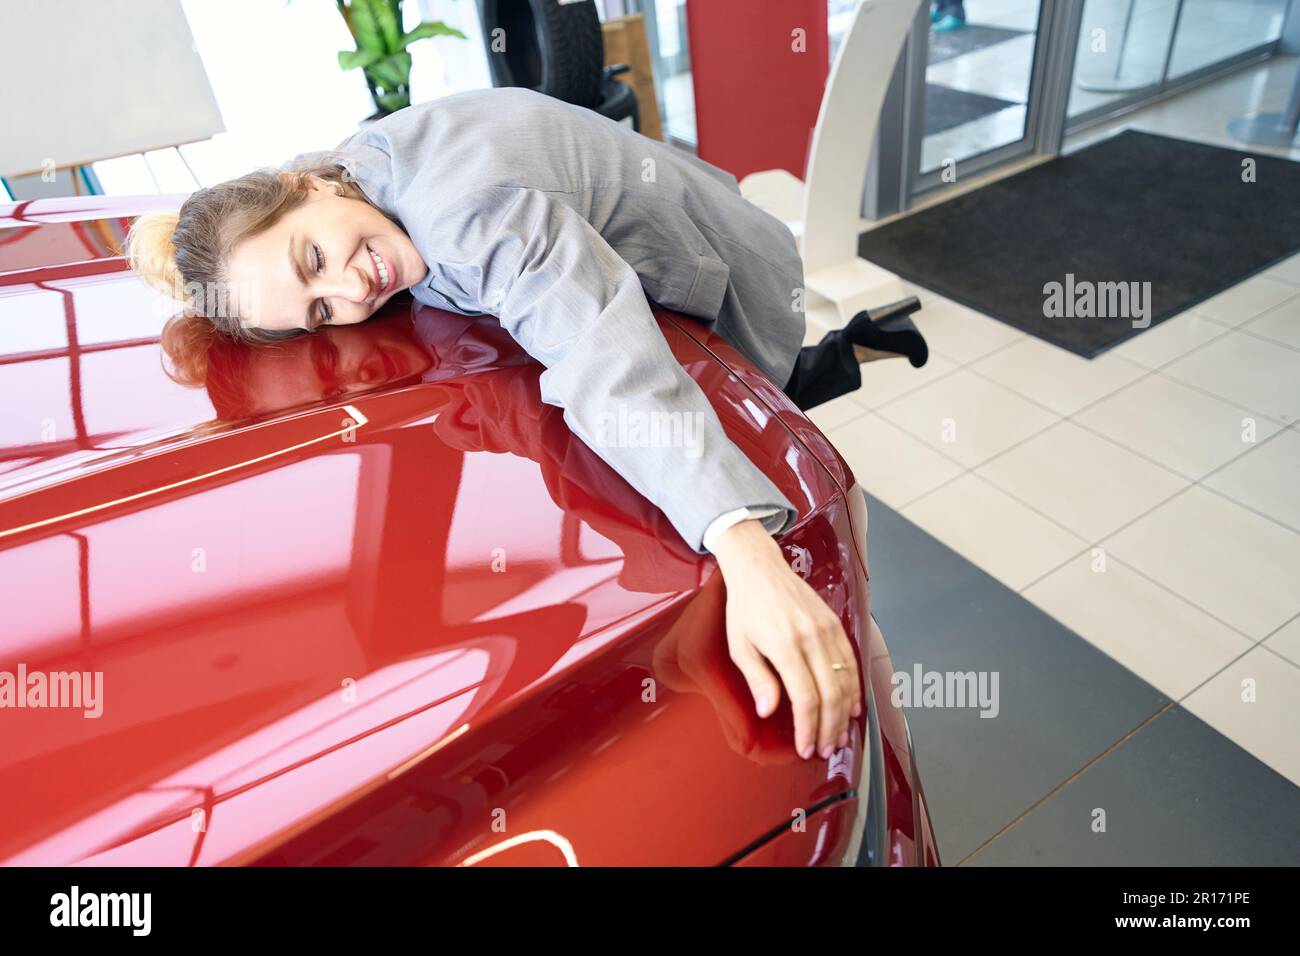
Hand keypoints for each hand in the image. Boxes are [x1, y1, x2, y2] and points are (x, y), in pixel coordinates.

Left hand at [710, 519, 861, 759]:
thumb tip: (768, 711)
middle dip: (830, 728)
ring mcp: (827, 629)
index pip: (806, 698)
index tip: (805, 747)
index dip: (808, 728)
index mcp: (785, 645)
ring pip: (846, 680)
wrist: (760, 569)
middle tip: (825, 749)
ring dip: (845, 713)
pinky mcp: (835, 624)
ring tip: (839, 736)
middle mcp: (811, 637)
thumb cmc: (745, 608)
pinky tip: (852, 707)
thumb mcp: (739, 646)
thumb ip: (758, 679)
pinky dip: (854, 687)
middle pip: (831, 694)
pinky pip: (851, 661)